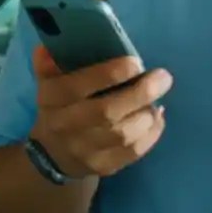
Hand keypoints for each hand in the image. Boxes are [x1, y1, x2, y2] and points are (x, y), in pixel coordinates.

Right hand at [29, 45, 172, 178]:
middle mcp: (66, 126)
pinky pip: (133, 152)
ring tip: (158, 99)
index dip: (110, 74)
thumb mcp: (48, 82)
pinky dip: (151, 133)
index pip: (79, 85)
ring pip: (123, 134)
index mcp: (53, 98)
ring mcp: (85, 151)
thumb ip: (49, 63)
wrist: (54, 154)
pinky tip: (157, 117)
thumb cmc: (59, 106)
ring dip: (147, 114)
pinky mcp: (103, 167)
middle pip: (107, 111)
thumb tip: (50, 45)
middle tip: (163, 77)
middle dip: (140, 93)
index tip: (136, 62)